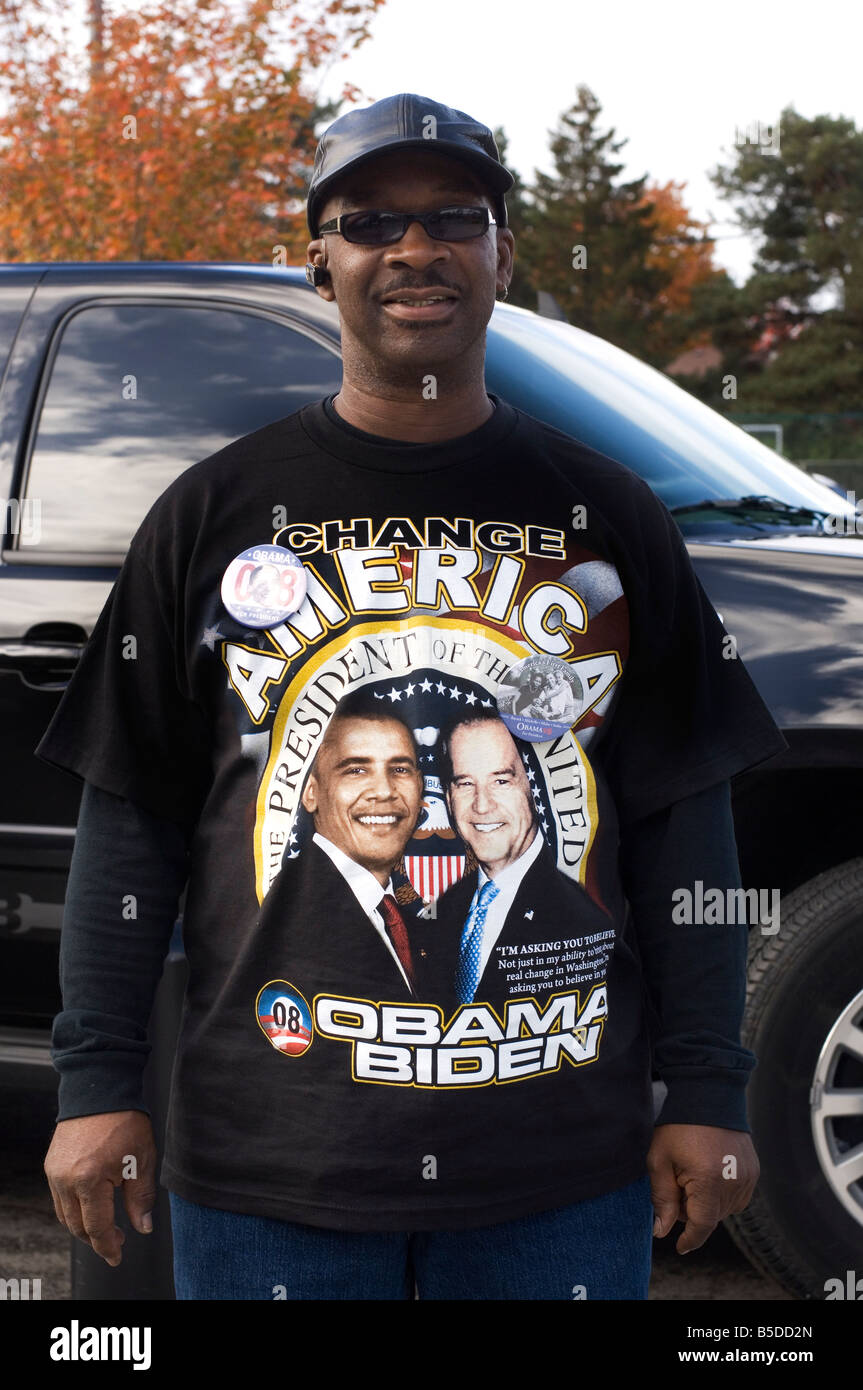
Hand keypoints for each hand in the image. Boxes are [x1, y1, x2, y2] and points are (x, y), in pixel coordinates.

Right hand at [44, 1111, 156, 1266]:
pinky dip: (74, 1209)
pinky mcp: (51, 1166)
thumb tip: (143, 1227)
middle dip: (97, 1240)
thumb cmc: (125, 1120)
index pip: (97, 1227)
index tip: (118, 1257)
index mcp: (90, 1179)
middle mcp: (66, 1179)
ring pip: (66, 1215)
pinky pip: (60, 1199)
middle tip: (117, 1243)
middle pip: (78, 1226)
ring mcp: (55, 1173)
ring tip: (106, 1227)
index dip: (108, 1246)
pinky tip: (92, 1207)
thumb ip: (141, 1197)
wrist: (100, 1088)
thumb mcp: (142, 1159)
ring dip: (84, 1227)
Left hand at [647, 1123, 759, 1253]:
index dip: (690, 1240)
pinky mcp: (754, 1171)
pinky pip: (738, 1197)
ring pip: (726, 1210)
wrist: (707, 1094)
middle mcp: (734, 1182)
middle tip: (678, 1182)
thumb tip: (662, 1231)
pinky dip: (722, 1194)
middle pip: (712, 1217)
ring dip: (708, 1203)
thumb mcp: (660, 1161)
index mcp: (708, 1180)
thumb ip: (662, 1199)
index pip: (702, 1225)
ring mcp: (748, 1177)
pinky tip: (708, 1172)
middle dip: (692, 1210)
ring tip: (693, 1174)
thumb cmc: (678, 1127)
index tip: (679, 1246)